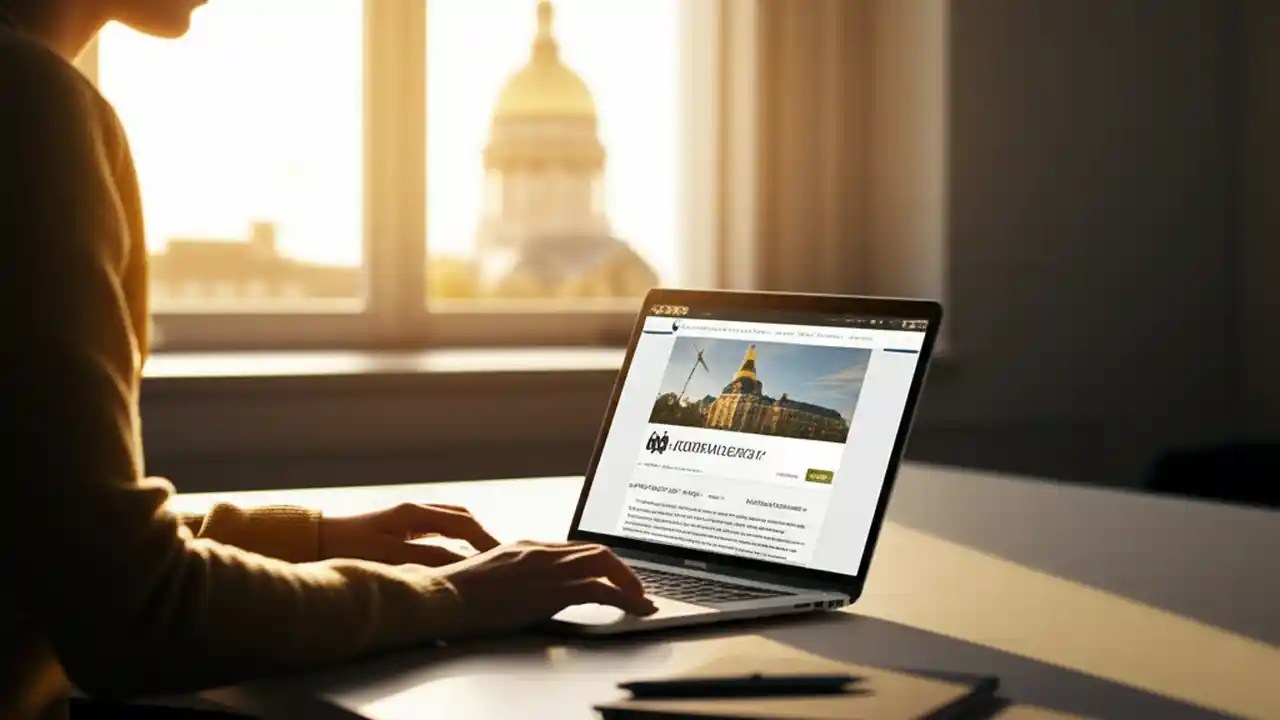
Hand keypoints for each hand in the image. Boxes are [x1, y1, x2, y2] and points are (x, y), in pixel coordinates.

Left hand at [319, 503, 499, 566]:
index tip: (504, 558)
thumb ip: (428, 557)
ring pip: (453, 523)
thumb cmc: (349, 549)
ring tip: (486, 560)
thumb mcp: (390, 555)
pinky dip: (456, 542)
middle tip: (502, 559)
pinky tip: (459, 560)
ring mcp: (410, 518)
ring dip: (471, 538)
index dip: (486, 542)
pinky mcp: (402, 529)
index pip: (464, 524)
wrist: (315, 541)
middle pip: (463, 518)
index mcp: (415, 512)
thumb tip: (464, 563)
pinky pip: (440, 532)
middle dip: (484, 537)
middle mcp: (416, 510)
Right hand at [437, 540, 657, 633]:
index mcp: (528, 546)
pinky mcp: (553, 589)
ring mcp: (549, 567)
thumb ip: (513, 576)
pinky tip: (636, 609)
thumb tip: (525, 589)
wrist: (445, 596)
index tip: (612, 575)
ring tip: (642, 599)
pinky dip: (626, 599)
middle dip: (622, 569)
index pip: (575, 548)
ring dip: (630, 582)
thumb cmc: (457, 594)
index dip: (599, 562)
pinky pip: (602, 589)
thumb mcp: (490, 576)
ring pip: (605, 563)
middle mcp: (543, 551)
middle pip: (596, 550)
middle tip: (635, 588)